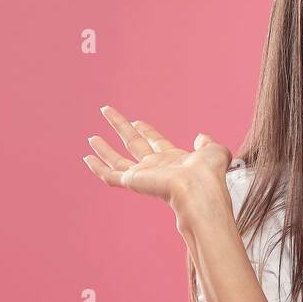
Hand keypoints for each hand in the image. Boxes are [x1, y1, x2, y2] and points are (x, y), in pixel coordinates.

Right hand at [82, 105, 232, 221]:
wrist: (199, 189)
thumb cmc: (210, 174)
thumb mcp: (215, 151)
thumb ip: (208, 143)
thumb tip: (202, 136)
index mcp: (174, 159)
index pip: (155, 142)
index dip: (146, 130)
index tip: (136, 121)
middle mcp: (156, 167)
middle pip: (133, 143)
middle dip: (120, 126)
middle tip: (107, 111)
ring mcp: (143, 175)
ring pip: (117, 160)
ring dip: (104, 148)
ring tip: (91, 137)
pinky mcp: (132, 182)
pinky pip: (109, 175)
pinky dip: (98, 167)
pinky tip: (87, 158)